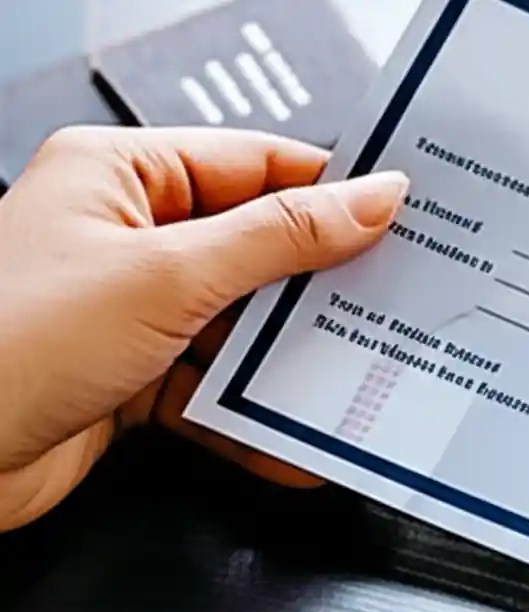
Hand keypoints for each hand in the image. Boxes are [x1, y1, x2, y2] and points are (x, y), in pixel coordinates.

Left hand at [0, 126, 407, 531]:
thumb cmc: (11, 340)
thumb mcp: (170, 275)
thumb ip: (280, 237)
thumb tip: (371, 198)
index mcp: (122, 174)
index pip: (255, 165)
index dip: (332, 191)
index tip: (403, 214)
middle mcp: (128, 234)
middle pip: (258, 249)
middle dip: (322, 287)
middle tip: (397, 300)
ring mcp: (131, 308)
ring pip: (244, 325)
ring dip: (294, 362)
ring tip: (359, 377)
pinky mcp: (135, 376)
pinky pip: (216, 388)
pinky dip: (256, 418)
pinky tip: (298, 442)